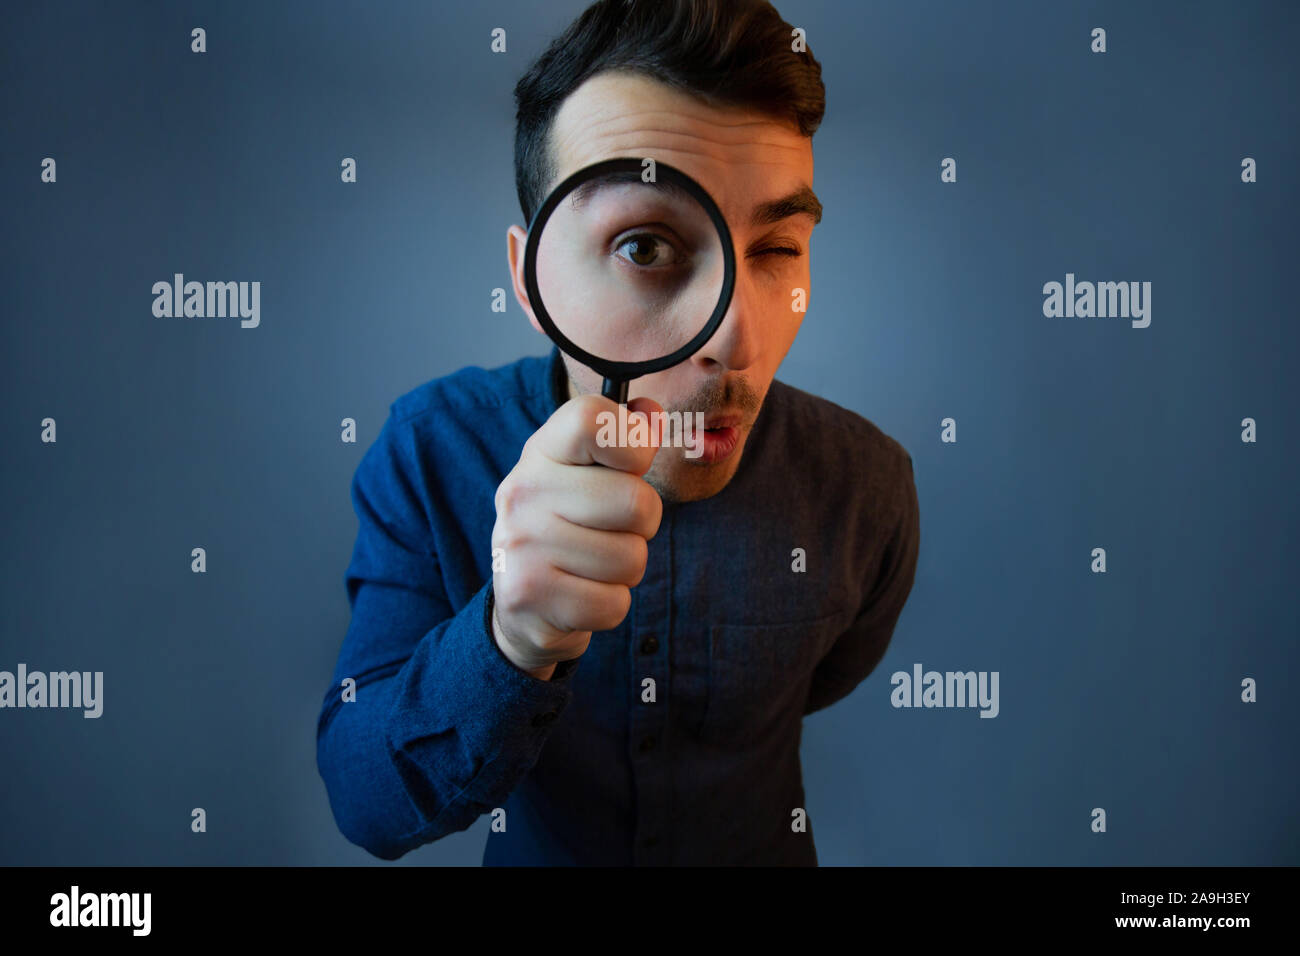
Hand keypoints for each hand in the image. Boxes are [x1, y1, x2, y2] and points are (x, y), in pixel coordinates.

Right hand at [491, 394, 663, 678]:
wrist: (523, 602)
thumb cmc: (572, 526)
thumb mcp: (591, 474)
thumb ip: (626, 439)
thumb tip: (651, 413)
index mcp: (541, 451)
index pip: (592, 419)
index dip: (633, 442)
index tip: (632, 466)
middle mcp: (522, 491)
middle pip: (636, 502)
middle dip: (643, 525)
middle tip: (614, 531)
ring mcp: (520, 543)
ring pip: (630, 558)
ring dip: (626, 570)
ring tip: (593, 565)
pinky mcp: (525, 594)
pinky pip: (612, 604)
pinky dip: (610, 606)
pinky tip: (582, 595)